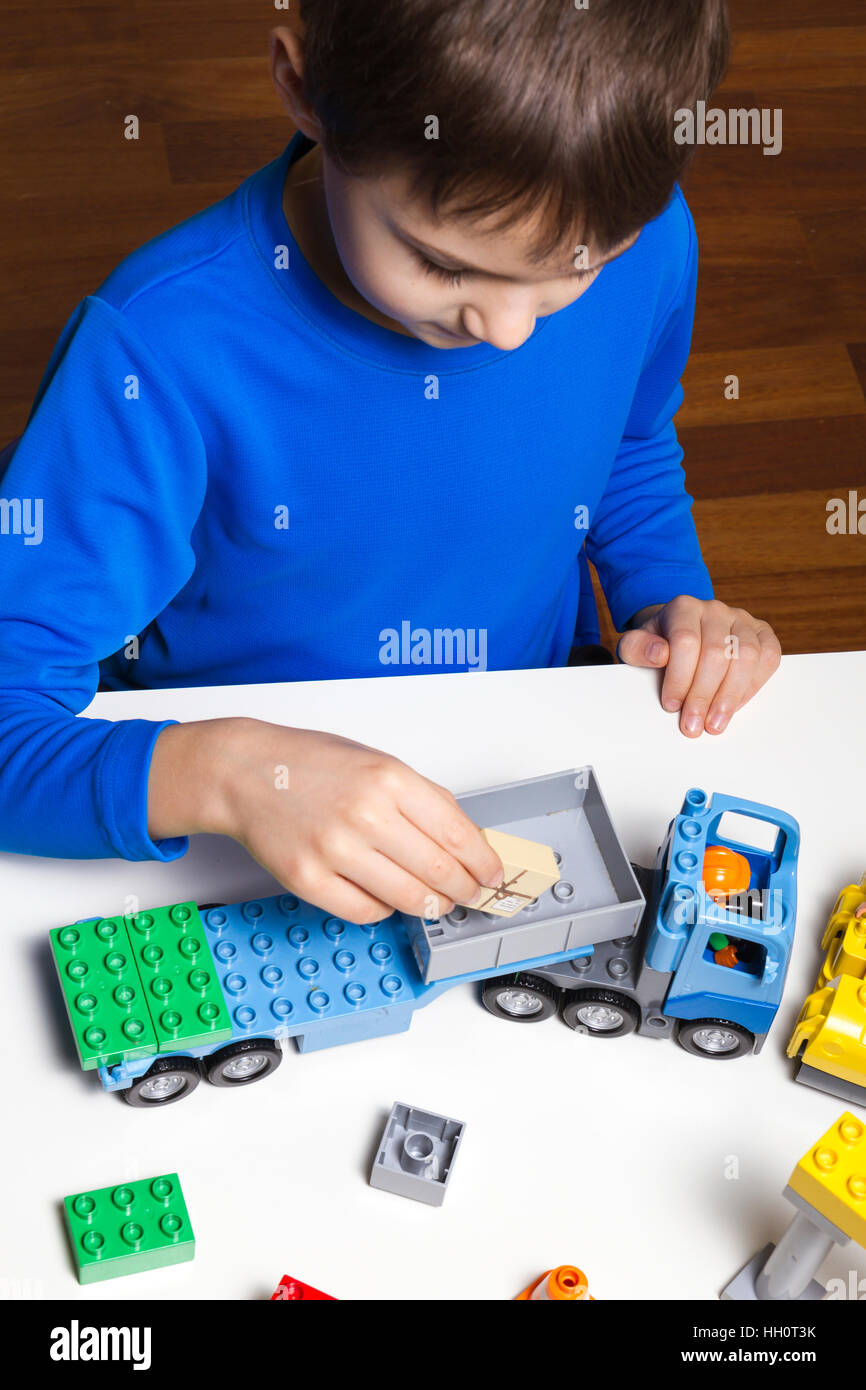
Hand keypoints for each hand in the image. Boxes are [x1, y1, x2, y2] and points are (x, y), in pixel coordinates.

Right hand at [148, 719, 503, 922]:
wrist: (245, 771)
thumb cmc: (310, 763)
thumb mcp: (377, 762)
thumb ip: (421, 799)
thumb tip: (465, 841)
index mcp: (390, 779)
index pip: (458, 835)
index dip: (483, 863)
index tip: (492, 874)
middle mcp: (365, 814)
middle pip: (439, 872)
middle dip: (465, 890)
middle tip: (470, 894)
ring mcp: (334, 850)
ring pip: (407, 899)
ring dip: (431, 905)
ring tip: (435, 901)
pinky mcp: (308, 879)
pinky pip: (366, 912)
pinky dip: (384, 910)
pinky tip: (387, 897)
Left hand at [616, 596, 781, 736]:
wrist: (679, 634)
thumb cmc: (659, 644)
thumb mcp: (636, 646)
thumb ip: (637, 648)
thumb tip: (659, 654)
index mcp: (684, 607)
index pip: (686, 641)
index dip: (679, 678)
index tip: (671, 705)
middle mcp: (716, 610)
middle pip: (717, 653)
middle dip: (703, 695)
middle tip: (692, 724)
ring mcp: (742, 620)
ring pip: (747, 656)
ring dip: (730, 696)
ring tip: (715, 723)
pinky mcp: (762, 633)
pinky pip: (769, 658)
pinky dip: (753, 686)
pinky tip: (734, 707)